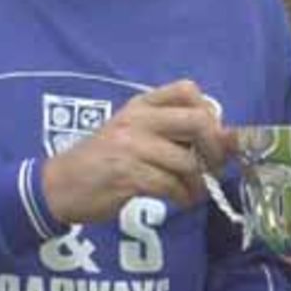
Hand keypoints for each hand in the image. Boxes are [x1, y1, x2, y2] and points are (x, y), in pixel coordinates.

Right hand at [41, 79, 230, 223]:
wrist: (59, 185)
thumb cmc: (103, 160)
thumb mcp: (134, 133)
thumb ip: (174, 131)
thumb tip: (231, 138)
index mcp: (140, 106)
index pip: (187, 90)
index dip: (209, 113)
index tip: (211, 136)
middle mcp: (137, 120)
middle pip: (197, 122)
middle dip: (215, 148)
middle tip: (213, 167)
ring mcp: (131, 146)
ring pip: (188, 161)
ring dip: (199, 182)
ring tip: (193, 191)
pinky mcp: (127, 175)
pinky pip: (171, 185)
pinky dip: (183, 197)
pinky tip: (179, 200)